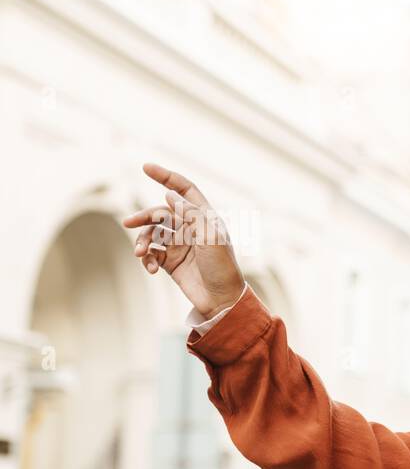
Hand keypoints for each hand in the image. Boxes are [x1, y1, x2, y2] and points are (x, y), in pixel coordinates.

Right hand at [121, 163, 245, 318]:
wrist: (222, 301)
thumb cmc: (222, 267)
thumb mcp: (210, 236)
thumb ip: (191, 214)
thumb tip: (171, 194)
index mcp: (204, 218)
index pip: (184, 190)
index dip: (166, 176)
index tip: (145, 166)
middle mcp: (191, 228)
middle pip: (161, 212)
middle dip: (144, 216)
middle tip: (129, 223)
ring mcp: (180, 245)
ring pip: (153, 233)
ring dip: (143, 240)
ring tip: (139, 252)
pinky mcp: (171, 262)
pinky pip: (151, 254)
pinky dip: (147, 258)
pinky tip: (150, 268)